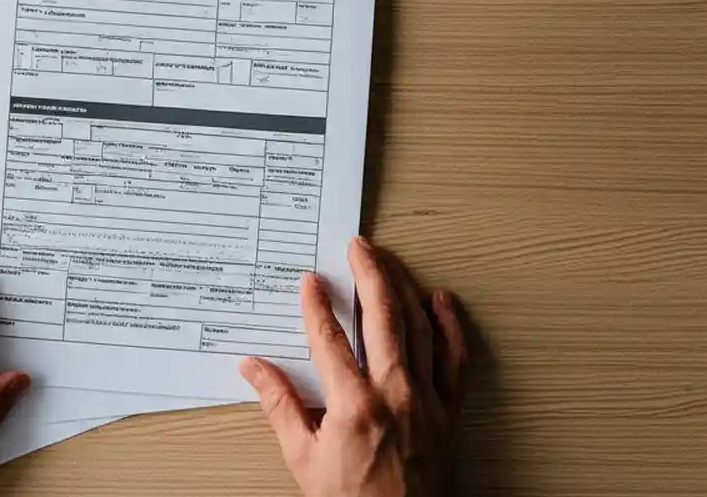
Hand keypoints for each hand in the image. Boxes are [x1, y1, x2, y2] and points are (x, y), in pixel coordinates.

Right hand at [239, 237, 467, 496]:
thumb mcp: (303, 459)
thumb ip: (280, 407)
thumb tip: (253, 369)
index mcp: (353, 406)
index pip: (330, 340)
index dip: (318, 306)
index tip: (311, 281)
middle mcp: (395, 396)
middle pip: (382, 319)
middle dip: (369, 276)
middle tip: (358, 247)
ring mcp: (427, 401)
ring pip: (418, 329)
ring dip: (403, 289)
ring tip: (389, 261)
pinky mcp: (450, 412)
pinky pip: (454, 359)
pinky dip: (448, 326)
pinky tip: (439, 301)